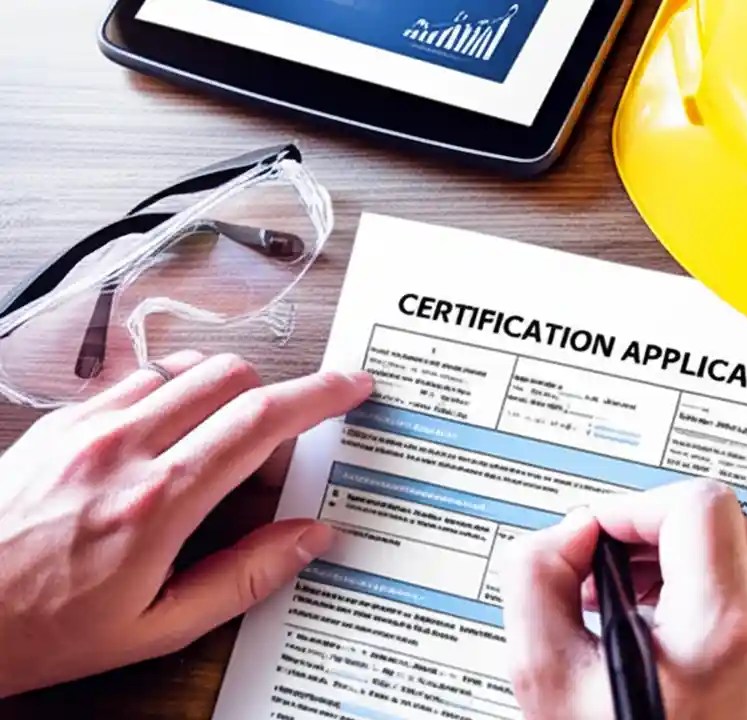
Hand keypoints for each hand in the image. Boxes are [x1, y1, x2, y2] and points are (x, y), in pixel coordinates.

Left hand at [0, 352, 371, 696]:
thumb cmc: (42, 630)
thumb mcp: (156, 628)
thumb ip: (244, 578)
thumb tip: (309, 539)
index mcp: (160, 502)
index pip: (262, 419)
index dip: (320, 394)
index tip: (351, 387)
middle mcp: (123, 448)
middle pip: (230, 375)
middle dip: (271, 397)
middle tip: (272, 448)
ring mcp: (84, 427)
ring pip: (184, 369)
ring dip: (219, 394)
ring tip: (215, 445)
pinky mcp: (56, 422)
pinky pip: (133, 380)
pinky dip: (168, 396)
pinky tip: (162, 441)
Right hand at [503, 479, 746, 719]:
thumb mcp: (546, 676)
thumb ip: (537, 578)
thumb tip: (571, 532)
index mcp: (722, 628)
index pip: (696, 504)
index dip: (632, 506)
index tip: (595, 533)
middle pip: (715, 514)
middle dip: (646, 528)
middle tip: (598, 564)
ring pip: (729, 540)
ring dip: (667, 552)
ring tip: (615, 595)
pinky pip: (739, 579)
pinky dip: (689, 580)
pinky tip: (646, 616)